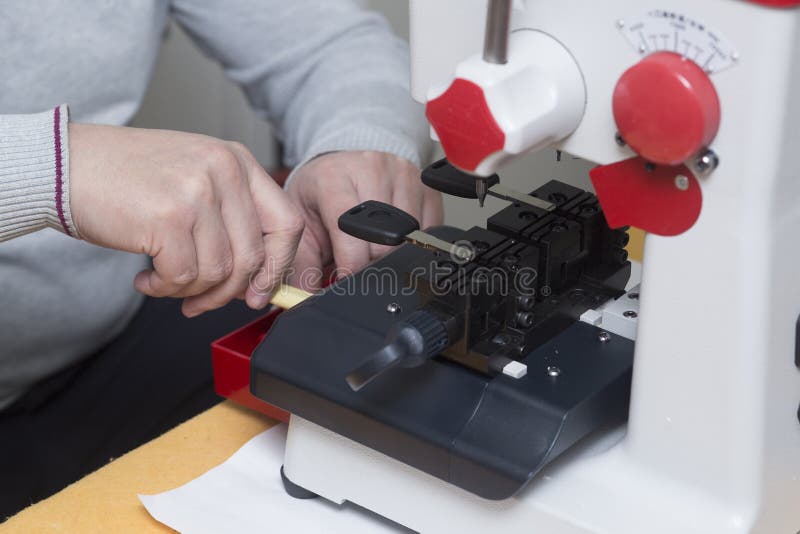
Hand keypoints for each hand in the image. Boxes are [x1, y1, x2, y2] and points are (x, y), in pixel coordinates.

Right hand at [69, 124, 303, 316]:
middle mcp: (224, 170)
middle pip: (254, 255)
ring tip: (164, 281)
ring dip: (191, 290)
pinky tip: (147, 278)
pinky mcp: (169, 217)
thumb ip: (231, 218)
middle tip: (202, 300)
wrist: (64, 165)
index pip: (287, 224)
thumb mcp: (194, 179)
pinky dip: (166, 288)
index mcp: (238, 161)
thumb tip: (258, 278)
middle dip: (229, 291)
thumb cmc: (127, 178)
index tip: (258, 291)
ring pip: (220, 271)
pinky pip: (186, 276)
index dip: (278, 266)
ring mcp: (198, 192)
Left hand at [286, 151, 442, 289]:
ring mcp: (401, 174)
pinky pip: (429, 228)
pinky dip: (413, 240)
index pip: (350, 231)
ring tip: (372, 241)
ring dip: (392, 251)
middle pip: (383, 239)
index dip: (350, 265)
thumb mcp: (302, 227)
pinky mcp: (425, 183)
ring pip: (409, 237)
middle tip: (357, 257)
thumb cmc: (319, 196)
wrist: (338, 168)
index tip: (345, 277)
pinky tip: (394, 232)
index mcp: (334, 179)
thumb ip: (302, 266)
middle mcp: (370, 169)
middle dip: (370, 260)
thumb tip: (307, 301)